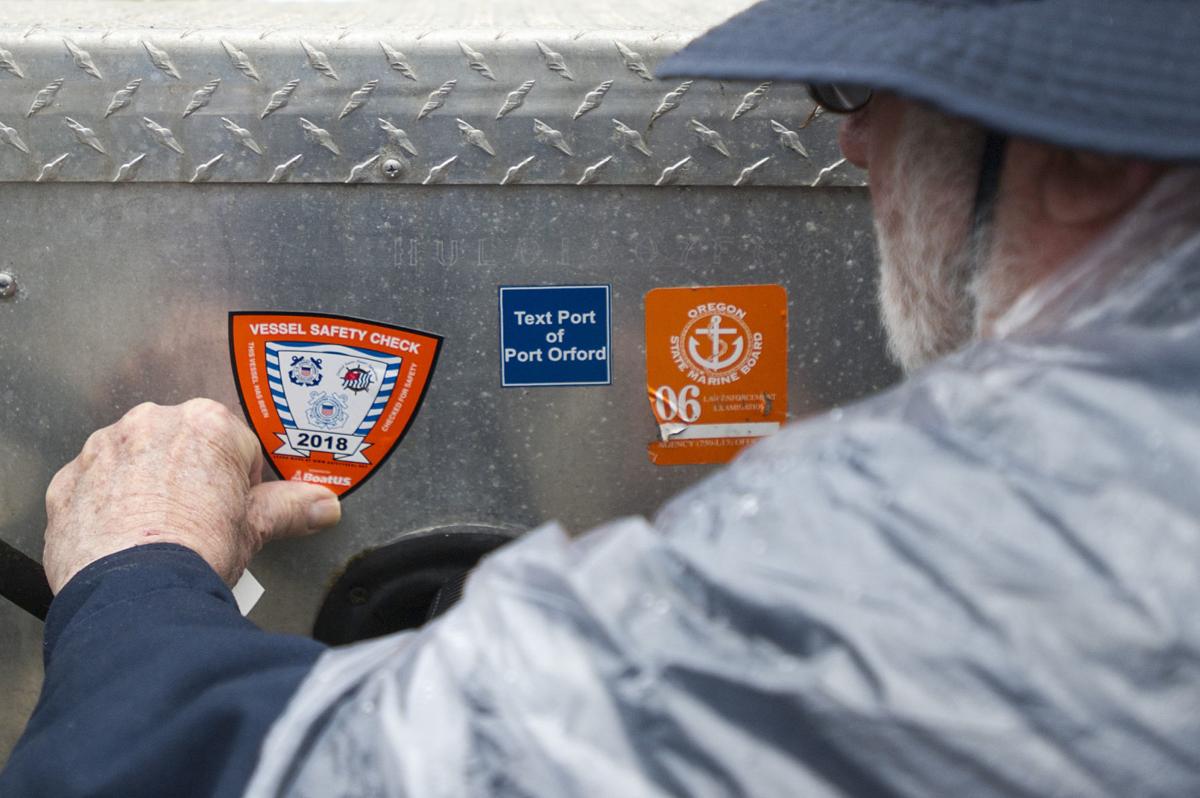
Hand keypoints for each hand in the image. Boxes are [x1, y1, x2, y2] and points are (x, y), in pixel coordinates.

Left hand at [43, 399, 340, 592]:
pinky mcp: (66, 483)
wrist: (133, 593)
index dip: (242, 481)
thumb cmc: (194, 552)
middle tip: (201, 521)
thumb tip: (323, 505)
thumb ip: (291, 508)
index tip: (237, 508)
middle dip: (191, 476)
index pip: (236, 445)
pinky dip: (104, 507)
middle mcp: (151, 424)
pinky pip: (92, 487)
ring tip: (159, 533)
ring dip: (145, 486)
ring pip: (133, 460)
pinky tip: (122, 539)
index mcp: (206, 424)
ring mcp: (102, 451)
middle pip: (181, 445)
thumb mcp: (255, 529)